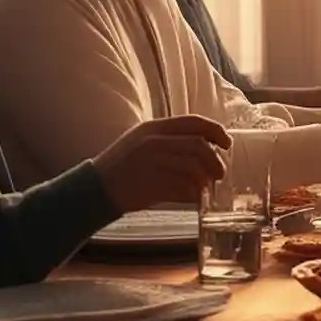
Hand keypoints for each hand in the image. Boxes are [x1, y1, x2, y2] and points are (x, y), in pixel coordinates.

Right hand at [93, 116, 231, 212]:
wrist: (94, 188)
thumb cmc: (123, 167)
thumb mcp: (143, 143)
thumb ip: (171, 141)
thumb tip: (208, 147)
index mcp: (153, 128)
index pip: (194, 122)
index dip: (216, 131)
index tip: (227, 143)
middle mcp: (152, 142)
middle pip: (198, 145)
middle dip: (215, 160)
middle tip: (220, 173)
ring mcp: (151, 163)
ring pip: (193, 168)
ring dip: (205, 179)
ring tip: (206, 187)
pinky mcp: (150, 185)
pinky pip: (182, 188)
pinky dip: (193, 194)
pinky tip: (194, 198)